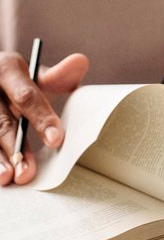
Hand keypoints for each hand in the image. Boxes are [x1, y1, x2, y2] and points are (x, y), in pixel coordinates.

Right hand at [0, 52, 87, 184]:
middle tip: (27, 172)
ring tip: (7, 178)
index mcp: (6, 69)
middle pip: (2, 122)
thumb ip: (57, 75)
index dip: (42, 118)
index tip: (56, 140)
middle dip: (15, 148)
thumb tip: (81, 61)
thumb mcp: (34, 72)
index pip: (26, 96)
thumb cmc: (16, 79)